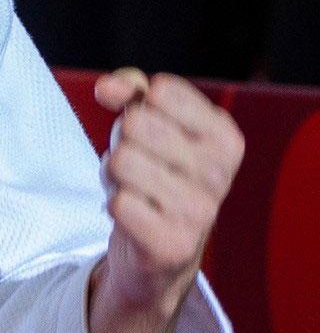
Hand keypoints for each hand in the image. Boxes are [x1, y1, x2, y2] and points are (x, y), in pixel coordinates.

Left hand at [88, 70, 243, 332]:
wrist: (158, 245)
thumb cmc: (156, 170)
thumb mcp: (149, 118)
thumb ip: (131, 88)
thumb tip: (107, 88)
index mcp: (225, 138)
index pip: (162, 92)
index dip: (138, 104)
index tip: (150, 126)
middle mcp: (220, 174)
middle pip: (135, 124)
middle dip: (122, 140)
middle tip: (139, 163)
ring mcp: (200, 213)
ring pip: (121, 161)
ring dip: (113, 173)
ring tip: (135, 188)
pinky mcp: (173, 245)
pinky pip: (118, 202)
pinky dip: (114, 204)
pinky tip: (134, 215)